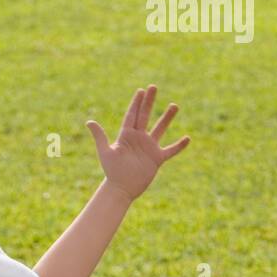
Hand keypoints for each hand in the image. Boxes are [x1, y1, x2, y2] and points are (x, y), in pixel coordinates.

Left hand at [86, 85, 189, 200]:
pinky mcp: (156, 159)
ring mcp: (148, 148)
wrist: (121, 189)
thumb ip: (99, 136)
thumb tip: (89, 121)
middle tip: (153, 87)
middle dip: (149, 102)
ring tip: (174, 105)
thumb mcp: (105, 152)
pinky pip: (170, 150)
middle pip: (145, 116)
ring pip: (160, 129)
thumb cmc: (112, 172)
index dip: (136, 103)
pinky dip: (179, 146)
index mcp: (126, 136)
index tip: (141, 90)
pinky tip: (187, 138)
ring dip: (167, 117)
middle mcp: (138, 139)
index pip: (132, 115)